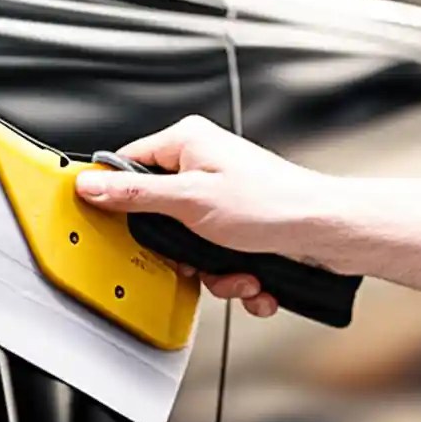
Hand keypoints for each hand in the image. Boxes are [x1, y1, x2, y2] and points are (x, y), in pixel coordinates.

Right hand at [75, 116, 329, 317]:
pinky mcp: (240, 224)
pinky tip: (253, 279)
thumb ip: (135, 195)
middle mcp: (204, 164)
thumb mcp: (189, 201)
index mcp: (187, 142)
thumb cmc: (275, 204)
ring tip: (238, 273)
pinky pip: (217, 256)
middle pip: (159, 215)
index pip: (128, 165)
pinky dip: (234, 276)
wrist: (329, 233)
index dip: (119, 198)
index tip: (115, 223)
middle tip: (195, 258)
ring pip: (189, 244)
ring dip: (213, 272)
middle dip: (181, 251)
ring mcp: (223, 196)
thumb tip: (91, 185)